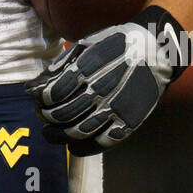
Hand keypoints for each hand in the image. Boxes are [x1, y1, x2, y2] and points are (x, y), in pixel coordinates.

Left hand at [30, 6, 188, 155]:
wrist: (156, 50)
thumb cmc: (115, 45)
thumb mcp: (87, 45)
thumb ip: (62, 65)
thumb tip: (36, 85)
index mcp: (89, 68)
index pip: (54, 93)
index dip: (40, 99)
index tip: (37, 98)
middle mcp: (101, 90)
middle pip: (62, 115)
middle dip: (46, 117)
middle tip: (41, 116)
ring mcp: (116, 108)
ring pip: (78, 131)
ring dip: (58, 135)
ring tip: (50, 134)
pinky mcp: (129, 121)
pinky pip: (102, 143)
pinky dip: (83, 147)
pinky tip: (73, 144)